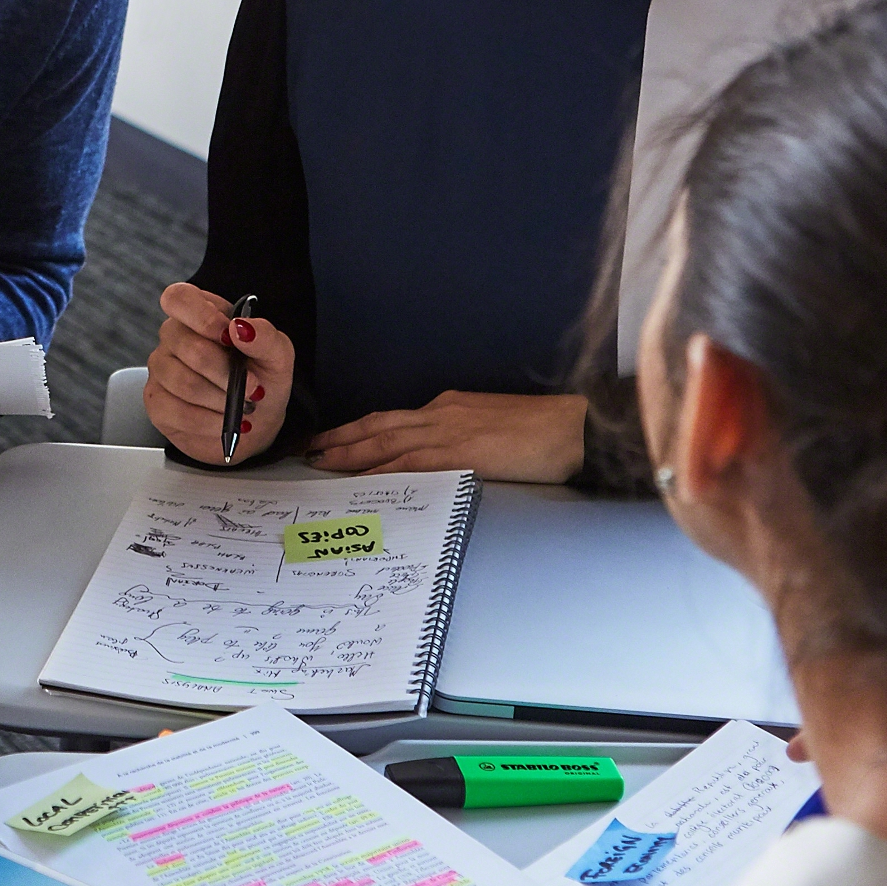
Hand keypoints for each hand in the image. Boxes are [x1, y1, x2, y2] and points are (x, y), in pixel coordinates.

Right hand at [145, 283, 293, 464]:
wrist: (254, 424)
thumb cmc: (261, 381)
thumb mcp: (277, 356)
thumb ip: (265, 337)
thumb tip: (241, 328)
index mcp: (201, 313)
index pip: (178, 299)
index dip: (200, 316)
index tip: (228, 337)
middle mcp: (174, 337)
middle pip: (186, 346)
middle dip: (226, 373)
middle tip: (252, 388)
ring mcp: (161, 369)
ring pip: (182, 382)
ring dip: (220, 400)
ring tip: (239, 407)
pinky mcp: (156, 402)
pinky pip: (176, 411)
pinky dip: (208, 422)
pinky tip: (222, 421)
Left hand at [307, 391, 586, 481]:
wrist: (576, 427)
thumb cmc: (545, 431)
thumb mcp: (494, 427)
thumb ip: (463, 436)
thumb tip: (442, 455)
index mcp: (449, 407)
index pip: (394, 420)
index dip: (360, 430)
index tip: (337, 440)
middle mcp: (441, 414)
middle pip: (378, 425)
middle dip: (341, 438)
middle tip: (310, 449)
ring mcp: (448, 431)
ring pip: (384, 441)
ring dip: (349, 453)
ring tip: (320, 462)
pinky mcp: (460, 453)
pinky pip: (410, 462)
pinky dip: (381, 468)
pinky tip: (361, 478)